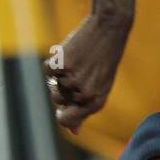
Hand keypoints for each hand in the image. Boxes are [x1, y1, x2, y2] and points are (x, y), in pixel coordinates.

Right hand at [45, 11, 131, 133]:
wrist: (110, 28)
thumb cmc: (106, 58)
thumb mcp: (101, 86)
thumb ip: (86, 109)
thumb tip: (74, 132)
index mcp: (96, 102)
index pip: (66, 120)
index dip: (61, 113)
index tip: (63, 105)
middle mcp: (83, 95)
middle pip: (58, 100)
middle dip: (63, 88)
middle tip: (81, 69)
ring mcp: (71, 80)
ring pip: (53, 85)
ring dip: (60, 74)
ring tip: (79, 60)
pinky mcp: (61, 65)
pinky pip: (49, 70)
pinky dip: (55, 61)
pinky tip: (71, 52)